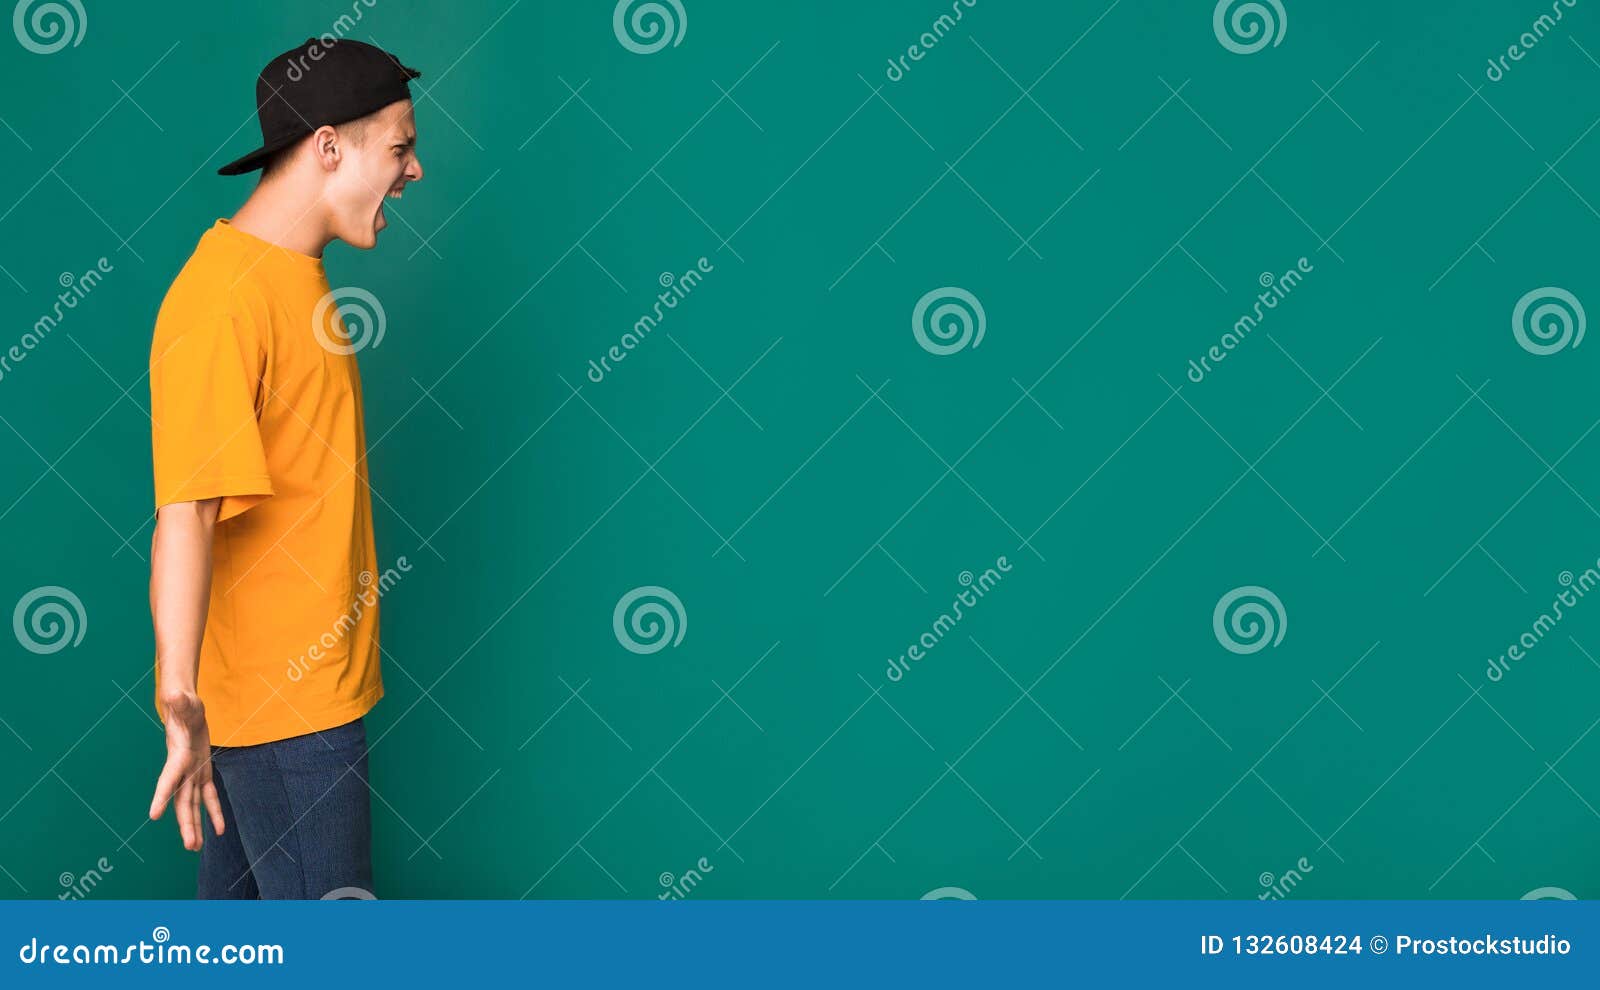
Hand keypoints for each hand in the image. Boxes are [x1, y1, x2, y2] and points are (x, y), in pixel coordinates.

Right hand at [148, 691, 225, 850]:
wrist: (184, 709)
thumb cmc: (184, 704)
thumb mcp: (186, 701)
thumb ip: (181, 701)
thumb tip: (174, 694)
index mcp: (178, 755)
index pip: (169, 777)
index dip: (162, 795)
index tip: (154, 815)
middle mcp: (182, 769)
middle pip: (182, 800)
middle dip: (185, 823)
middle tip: (189, 846)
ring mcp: (191, 773)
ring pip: (192, 804)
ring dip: (194, 825)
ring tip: (194, 848)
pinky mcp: (201, 773)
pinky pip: (207, 796)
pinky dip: (212, 812)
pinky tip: (219, 830)